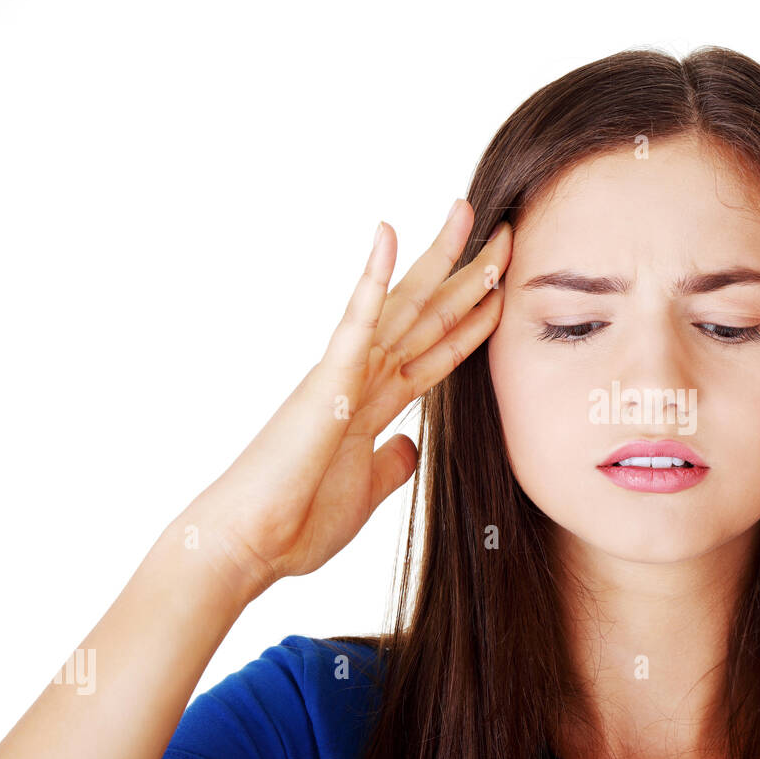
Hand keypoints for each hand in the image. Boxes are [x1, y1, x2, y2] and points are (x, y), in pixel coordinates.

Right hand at [187, 199, 510, 601]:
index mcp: (374, 401)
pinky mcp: (327, 382)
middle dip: (471, 274)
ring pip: (405, 306)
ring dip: (439, 261)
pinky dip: (372, 279)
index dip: (475, 318)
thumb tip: (411, 448)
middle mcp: (363, 377)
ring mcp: (345, 374)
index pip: (438, 348)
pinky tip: (387, 235)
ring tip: (467, 213)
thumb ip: (391, 463)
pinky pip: (356, 322)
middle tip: (509, 230)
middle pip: (429, 314)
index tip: (505, 287)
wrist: (250, 545)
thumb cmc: (297, 522)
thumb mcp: (367, 491)